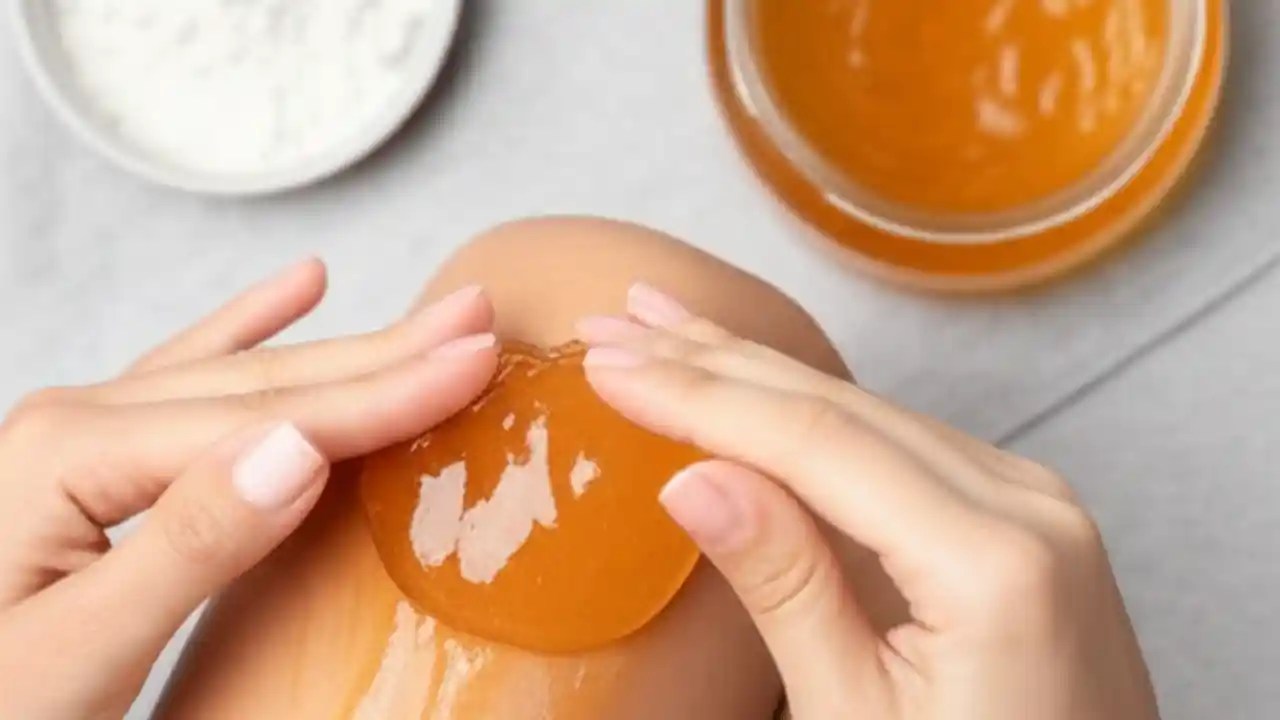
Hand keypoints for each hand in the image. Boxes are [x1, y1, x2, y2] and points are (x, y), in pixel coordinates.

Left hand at [0, 260, 498, 719]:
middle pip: (266, 379)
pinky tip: (297, 290)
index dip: (383, 394)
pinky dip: (250, 329)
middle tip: (479, 319)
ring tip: (425, 321)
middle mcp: (77, 422)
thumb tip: (301, 447)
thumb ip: (189, 543)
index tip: (475, 365)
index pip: (268, 419)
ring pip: (243, 376)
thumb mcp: (78, 651)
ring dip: (344, 349)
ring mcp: (84, 436)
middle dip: (385, 353)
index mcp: (72, 454)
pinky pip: (191, 378)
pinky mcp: (95, 461)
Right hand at [576, 284, 1158, 719]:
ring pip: (870, 410)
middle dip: (715, 359)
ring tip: (669, 333)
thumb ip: (787, 589)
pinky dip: (819, 413)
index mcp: (993, 563)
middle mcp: (1028, 506)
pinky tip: (761, 389)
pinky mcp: (1023, 515)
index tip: (612, 364)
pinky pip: (904, 441)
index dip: (701, 396)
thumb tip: (695, 477)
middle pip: (842, 406)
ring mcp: (1033, 503)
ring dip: (759, 373)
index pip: (815, 442)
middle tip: (618, 324)